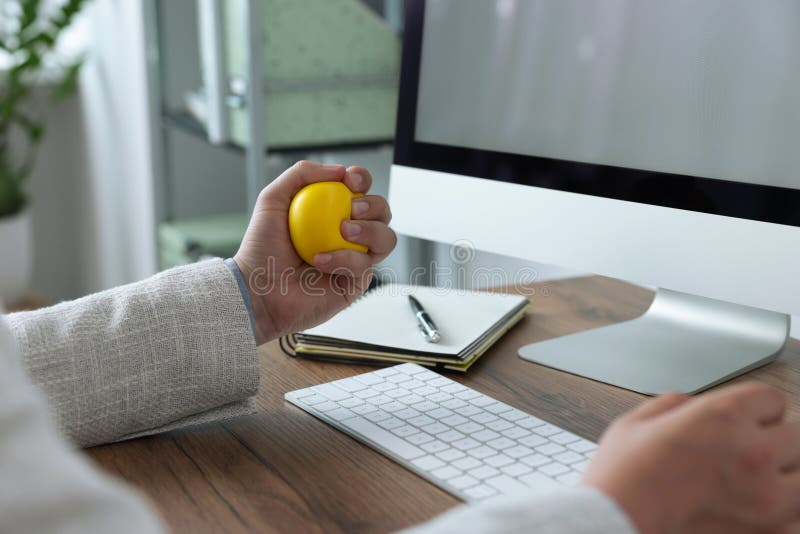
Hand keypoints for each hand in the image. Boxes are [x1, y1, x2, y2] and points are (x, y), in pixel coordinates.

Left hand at [233, 161, 396, 344]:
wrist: (258, 288)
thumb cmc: (261, 248)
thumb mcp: (273, 199)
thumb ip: (301, 174)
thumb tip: (340, 170)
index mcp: (332, 211)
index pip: (359, 188)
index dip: (362, 179)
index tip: (350, 182)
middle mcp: (348, 234)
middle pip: (382, 211)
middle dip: (375, 205)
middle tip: (352, 209)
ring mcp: (355, 258)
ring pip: (386, 239)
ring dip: (370, 230)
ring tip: (343, 232)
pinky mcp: (355, 283)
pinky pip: (364, 267)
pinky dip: (345, 259)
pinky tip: (321, 261)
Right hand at [582, 383, 799, 533]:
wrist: (616, 525)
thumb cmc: (622, 479)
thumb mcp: (637, 422)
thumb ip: (675, 405)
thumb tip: (692, 406)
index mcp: (723, 416)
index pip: (773, 400)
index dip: (755, 410)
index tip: (747, 421)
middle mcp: (754, 452)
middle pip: (799, 437)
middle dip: (775, 442)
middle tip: (751, 453)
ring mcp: (768, 499)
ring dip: (785, 479)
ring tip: (757, 485)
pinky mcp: (769, 533)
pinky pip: (797, 521)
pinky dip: (782, 517)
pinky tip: (755, 512)